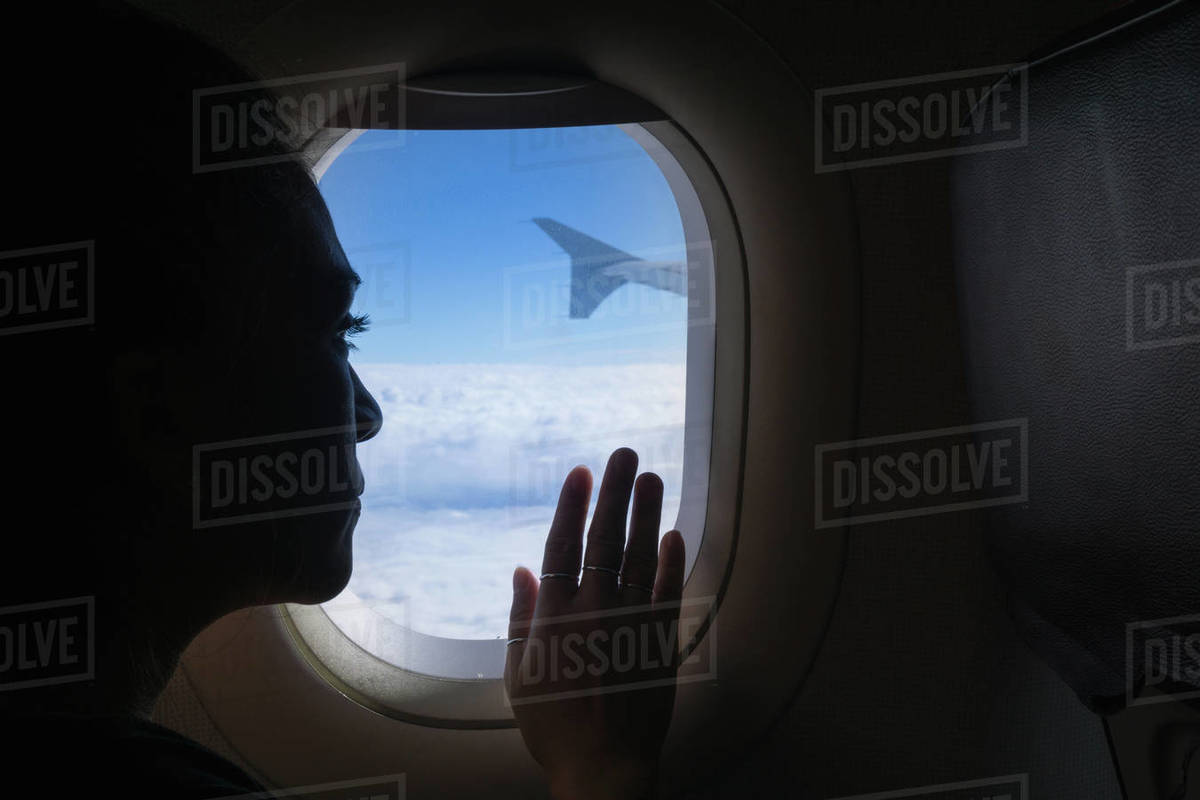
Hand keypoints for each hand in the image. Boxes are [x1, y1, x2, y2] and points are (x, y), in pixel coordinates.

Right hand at [506, 448, 686, 799]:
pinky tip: (674, 533)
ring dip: (647, 514)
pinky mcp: (660, 641)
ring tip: (652, 478)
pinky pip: (668, 592)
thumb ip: (521, 619)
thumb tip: (521, 570)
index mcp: (554, 617)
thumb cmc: (554, 726)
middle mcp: (593, 611)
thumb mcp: (519, 675)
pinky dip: (672, 562)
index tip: (581, 472)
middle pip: (605, 539)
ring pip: (641, 557)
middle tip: (625, 453)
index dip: (572, 506)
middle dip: (615, 493)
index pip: (563, 546)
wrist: (604, 767)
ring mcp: (630, 624)